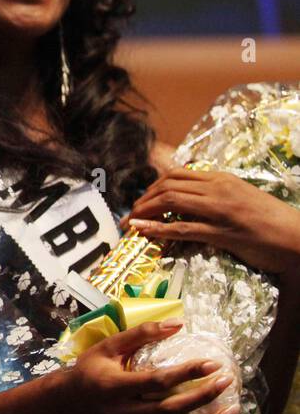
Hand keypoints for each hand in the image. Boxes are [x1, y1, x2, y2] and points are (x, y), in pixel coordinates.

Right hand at [66, 319, 240, 413]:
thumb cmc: (91, 369)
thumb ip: (141, 334)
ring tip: (232, 411)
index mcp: (114, 387)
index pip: (156, 382)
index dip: (186, 373)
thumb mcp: (108, 346)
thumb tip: (178, 323)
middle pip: (171, 411)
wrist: (73, 402)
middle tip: (227, 382)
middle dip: (203, 397)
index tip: (212, 364)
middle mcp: (125, 413)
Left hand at [122, 167, 299, 277]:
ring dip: (144, 211)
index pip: (176, 175)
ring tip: (130, 222)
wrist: (298, 238)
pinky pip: (181, 227)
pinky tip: (142, 231)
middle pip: (167, 186)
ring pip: (170, 201)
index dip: (153, 186)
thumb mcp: (241, 197)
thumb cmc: (271, 221)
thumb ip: (216, 193)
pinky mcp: (221, 232)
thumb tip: (189, 197)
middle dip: (143, 199)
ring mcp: (219, 210)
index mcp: (222, 179)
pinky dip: (157, 228)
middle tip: (131, 212)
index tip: (142, 199)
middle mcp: (218, 190)